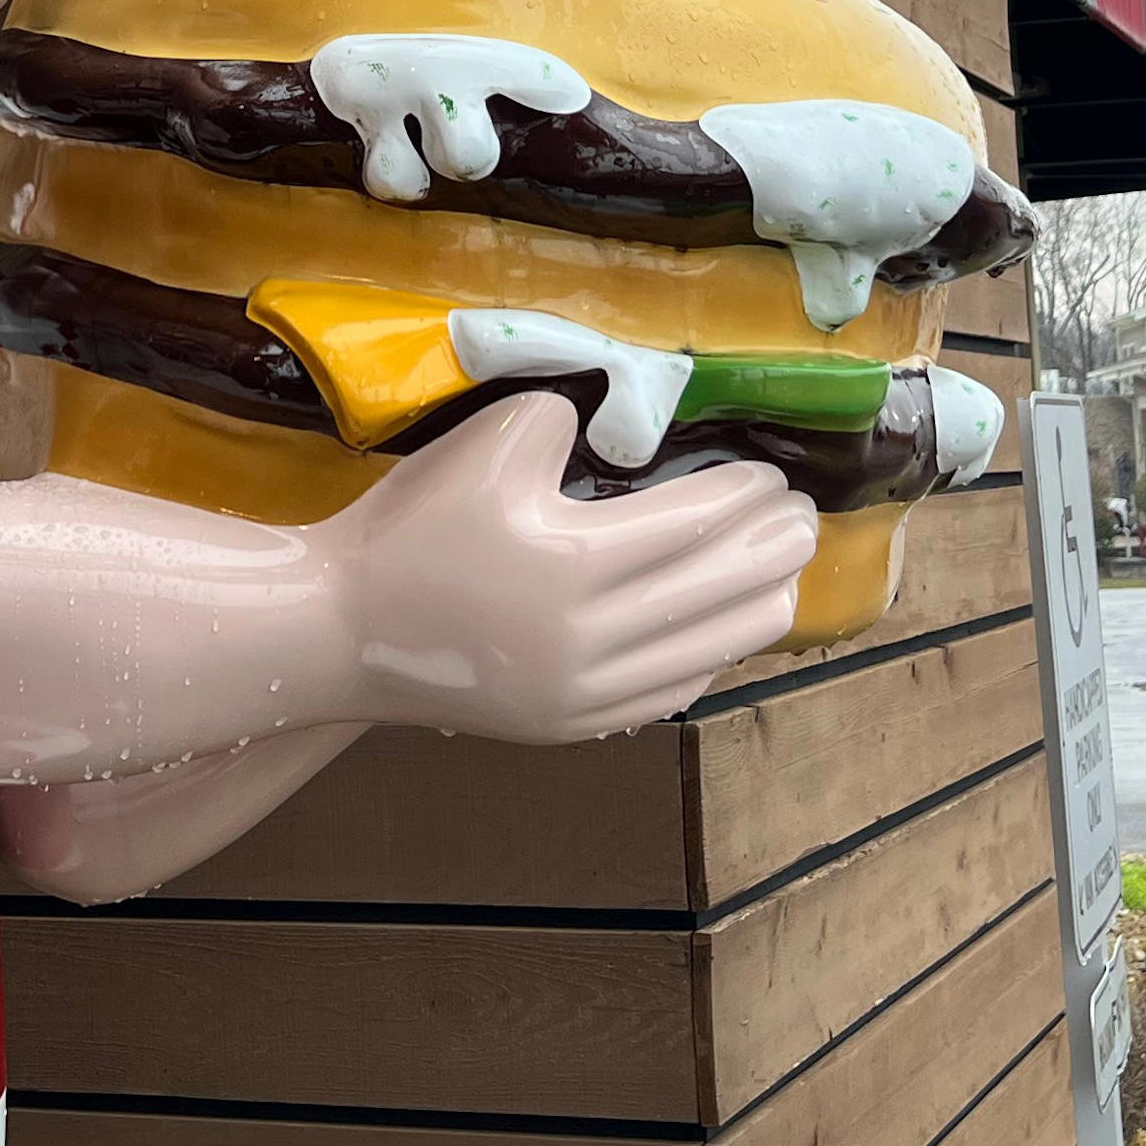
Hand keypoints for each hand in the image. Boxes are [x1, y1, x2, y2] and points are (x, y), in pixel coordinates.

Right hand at [338, 393, 818, 743]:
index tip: (774, 479)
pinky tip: (726, 634)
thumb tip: (630, 427)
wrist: (342, 630)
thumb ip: (567, 420)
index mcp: (575, 565)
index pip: (691, 528)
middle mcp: (592, 640)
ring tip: (782, 575)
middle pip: (716, 593)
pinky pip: (669, 694)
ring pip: (706, 652)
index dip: (742, 502)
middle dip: (771, 553)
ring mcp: (585, 694)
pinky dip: (710, 658)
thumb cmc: (410, 526)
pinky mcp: (571, 725)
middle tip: (803, 520)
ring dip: (755, 608)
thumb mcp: (486, 442)